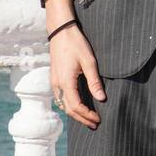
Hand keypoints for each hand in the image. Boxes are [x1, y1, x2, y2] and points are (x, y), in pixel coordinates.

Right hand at [45, 0, 104, 128]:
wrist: (61, 31)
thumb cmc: (76, 44)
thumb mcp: (89, 61)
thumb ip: (95, 81)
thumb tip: (102, 98)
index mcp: (66, 82)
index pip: (76, 106)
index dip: (87, 115)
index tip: (98, 119)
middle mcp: (57, 84)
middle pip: (68, 109)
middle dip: (82, 118)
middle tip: (95, 124)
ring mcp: (54, 81)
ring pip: (63, 104)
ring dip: (75, 113)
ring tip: (88, 118)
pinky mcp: (54, 77)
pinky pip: (60, 97)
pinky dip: (69, 105)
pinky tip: (78, 105)